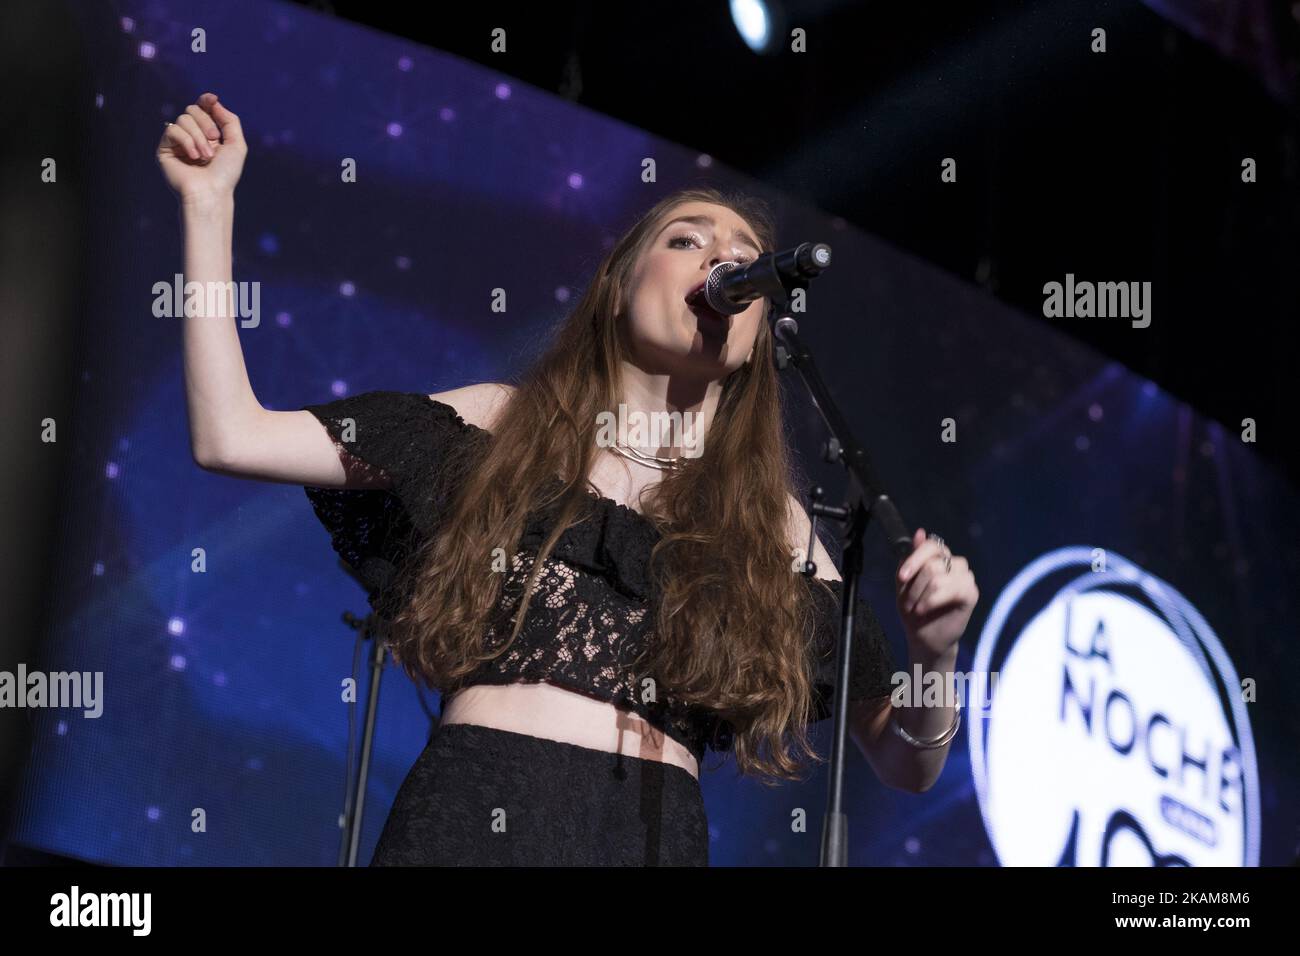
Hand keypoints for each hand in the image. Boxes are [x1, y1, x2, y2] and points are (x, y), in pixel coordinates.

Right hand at [156, 92, 246, 204]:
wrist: (211, 193)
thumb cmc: (225, 174)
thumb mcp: (237, 145)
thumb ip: (230, 121)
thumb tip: (213, 101)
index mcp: (208, 135)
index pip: (202, 109)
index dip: (206, 100)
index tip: (212, 99)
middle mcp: (192, 136)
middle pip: (192, 110)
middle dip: (206, 123)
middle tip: (215, 140)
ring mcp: (177, 142)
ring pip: (183, 119)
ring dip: (199, 137)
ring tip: (206, 157)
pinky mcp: (165, 149)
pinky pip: (172, 130)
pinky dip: (186, 141)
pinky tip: (193, 157)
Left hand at [895, 527, 977, 660]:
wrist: (924, 638)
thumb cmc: (914, 609)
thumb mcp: (904, 583)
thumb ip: (910, 559)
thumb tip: (920, 532)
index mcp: (939, 558)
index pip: (931, 545)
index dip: (914, 559)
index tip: (902, 577)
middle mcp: (955, 563)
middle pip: (932, 563)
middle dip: (914, 585)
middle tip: (908, 602)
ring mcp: (965, 577)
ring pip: (938, 576)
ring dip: (920, 595)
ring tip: (916, 608)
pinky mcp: (971, 593)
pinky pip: (949, 589)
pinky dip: (931, 601)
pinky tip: (924, 609)